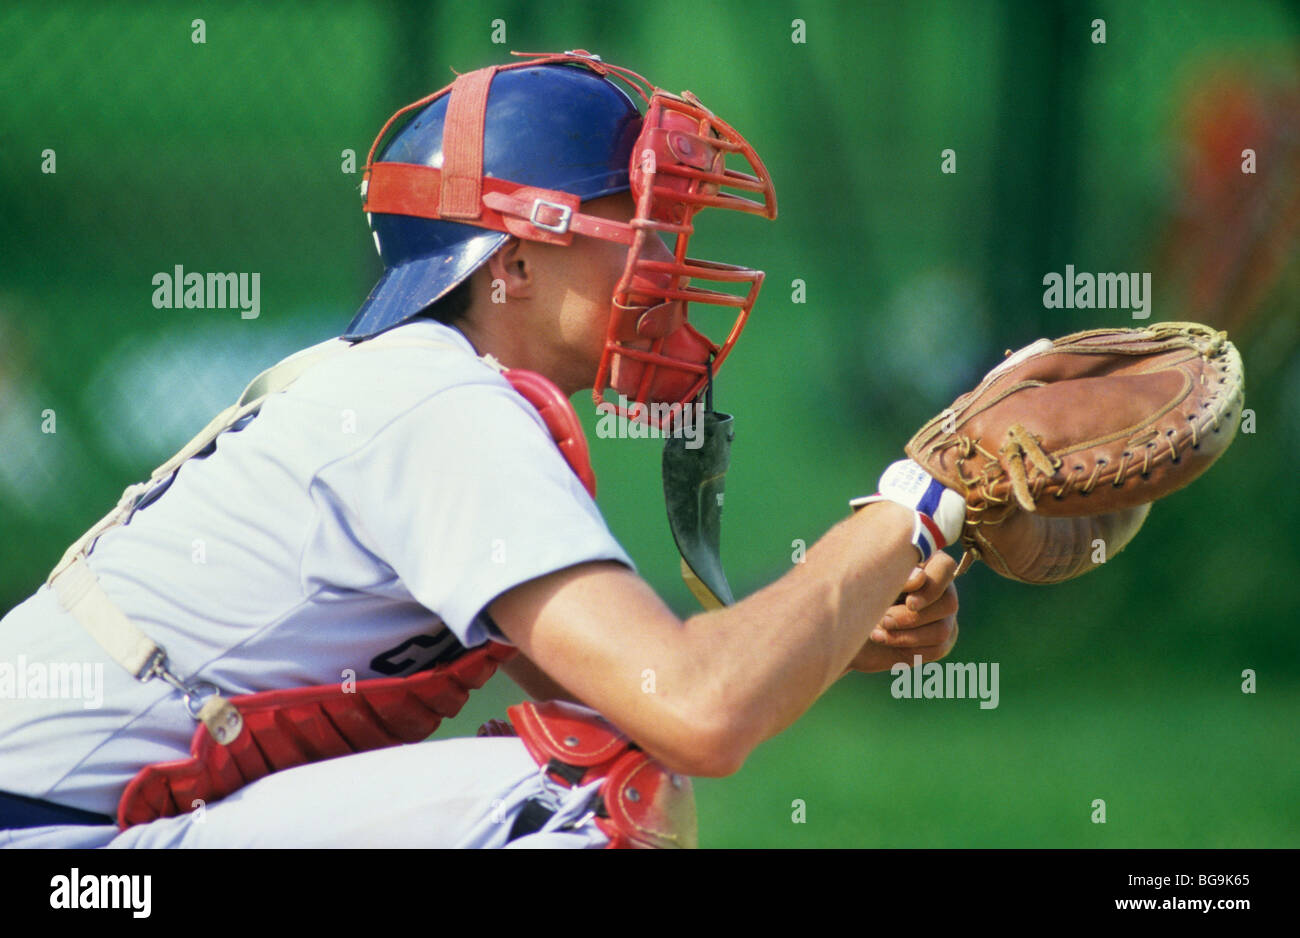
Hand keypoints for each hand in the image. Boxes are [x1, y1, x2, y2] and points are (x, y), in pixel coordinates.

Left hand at [847, 551, 958, 672]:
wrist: (844, 625)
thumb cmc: (856, 595)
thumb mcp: (870, 583)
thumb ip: (895, 576)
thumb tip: (919, 578)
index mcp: (926, 563)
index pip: (946, 567)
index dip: (932, 586)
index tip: (909, 602)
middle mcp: (941, 588)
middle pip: (948, 603)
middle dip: (912, 617)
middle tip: (883, 620)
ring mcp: (944, 616)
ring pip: (942, 630)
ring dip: (906, 636)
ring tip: (877, 633)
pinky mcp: (939, 641)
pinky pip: (936, 650)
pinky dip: (908, 648)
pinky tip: (884, 640)